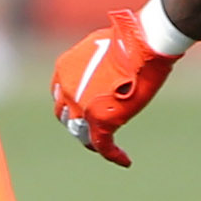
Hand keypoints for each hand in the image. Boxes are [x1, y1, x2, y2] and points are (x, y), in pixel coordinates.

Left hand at [49, 9, 178, 166]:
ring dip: (93, 140)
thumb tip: (104, 70)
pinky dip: (113, 154)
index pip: (61, 95)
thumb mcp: (100, 48)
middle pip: (66, 116)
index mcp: (64, 69)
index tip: (84, 111)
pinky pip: (102, 145)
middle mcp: (66, 89)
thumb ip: (94, 64)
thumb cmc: (127, 41)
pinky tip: (125, 160)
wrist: (140, 45)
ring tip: (109, 146)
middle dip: (79, 123)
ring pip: (81, 133)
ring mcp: (80, 106)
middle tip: (95, 130)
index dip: (71, 106)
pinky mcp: (100, 119)